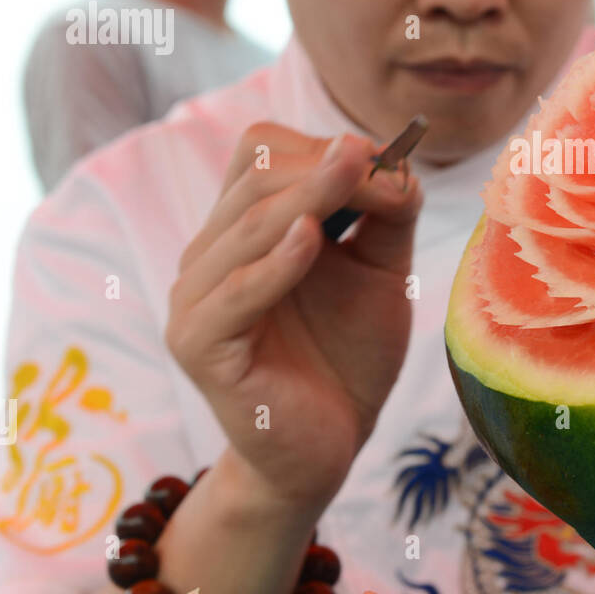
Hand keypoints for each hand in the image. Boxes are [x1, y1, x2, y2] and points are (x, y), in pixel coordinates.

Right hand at [165, 123, 422, 507]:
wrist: (328, 446)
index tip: (382, 157)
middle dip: (322, 168)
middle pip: (254, 179)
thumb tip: (398, 163)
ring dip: (307, 196)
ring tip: (354, 178)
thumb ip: (388, 216)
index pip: (261, 153)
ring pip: (245, 226)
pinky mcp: (199, 347)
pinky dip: (274, 263)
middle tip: (375, 164)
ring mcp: (195, 300)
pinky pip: (233, 294)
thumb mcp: (380, 272)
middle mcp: (210, 255)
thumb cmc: (349, 355)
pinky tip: (311, 240)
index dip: (321, 147)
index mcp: (244, 229)